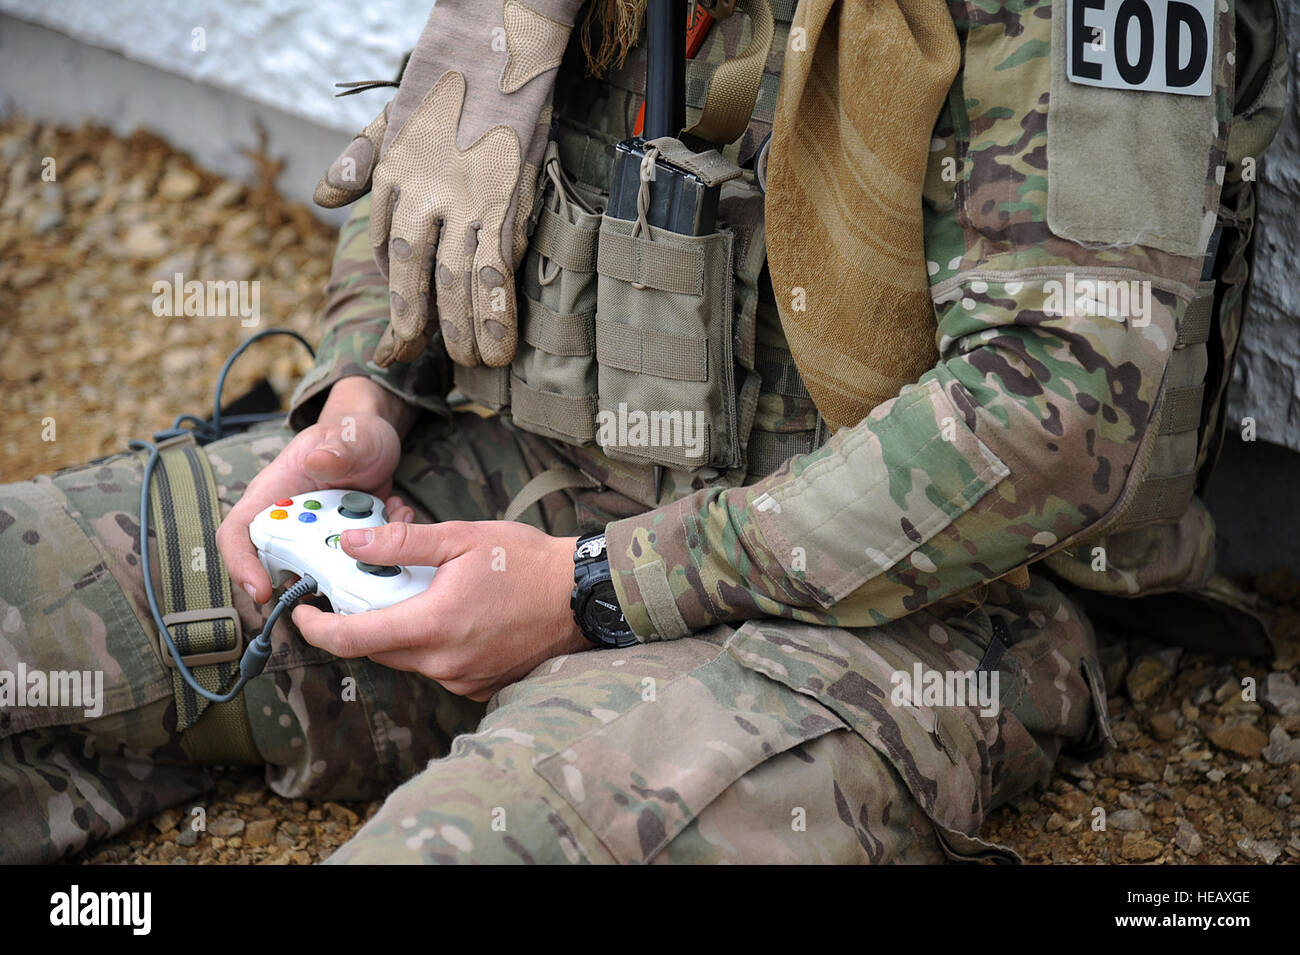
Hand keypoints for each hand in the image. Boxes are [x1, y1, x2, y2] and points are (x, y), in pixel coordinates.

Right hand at [217, 378, 415, 603]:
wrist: (376, 442)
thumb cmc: (351, 435)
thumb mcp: (348, 437)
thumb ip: (336, 451)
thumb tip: (318, 463)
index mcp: (272, 492)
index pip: (237, 533)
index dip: (240, 564)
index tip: (260, 590)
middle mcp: (289, 521)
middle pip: (276, 565)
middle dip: (305, 576)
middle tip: (343, 571)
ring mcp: (317, 536)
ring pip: (321, 571)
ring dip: (354, 562)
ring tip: (385, 523)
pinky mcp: (344, 544)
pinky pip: (357, 563)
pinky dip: (382, 551)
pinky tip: (398, 514)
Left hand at [292, 521, 587, 701]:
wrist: (582, 596)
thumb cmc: (527, 562)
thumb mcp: (462, 537)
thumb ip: (403, 543)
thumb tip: (352, 543)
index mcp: (432, 625)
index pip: (352, 638)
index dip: (316, 628)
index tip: (301, 612)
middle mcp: (443, 662)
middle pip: (376, 649)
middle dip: (360, 620)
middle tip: (362, 587)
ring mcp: (462, 679)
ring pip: (407, 659)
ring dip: (398, 630)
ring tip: (418, 594)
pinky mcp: (478, 686)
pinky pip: (436, 668)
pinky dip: (430, 644)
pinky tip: (451, 615)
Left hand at [312, 0, 585, 368]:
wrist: (497, 43)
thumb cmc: (451, 83)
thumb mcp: (393, 115)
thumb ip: (359, 158)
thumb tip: (321, 194)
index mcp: (391, 174)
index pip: (384, 246)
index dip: (395, 287)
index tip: (407, 319)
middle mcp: (419, 193)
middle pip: (411, 274)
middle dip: (413, 323)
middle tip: (416, 357)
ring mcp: (461, 201)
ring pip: (453, 283)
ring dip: (460, 331)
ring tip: (469, 364)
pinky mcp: (501, 203)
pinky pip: (494, 272)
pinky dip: (496, 314)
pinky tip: (499, 347)